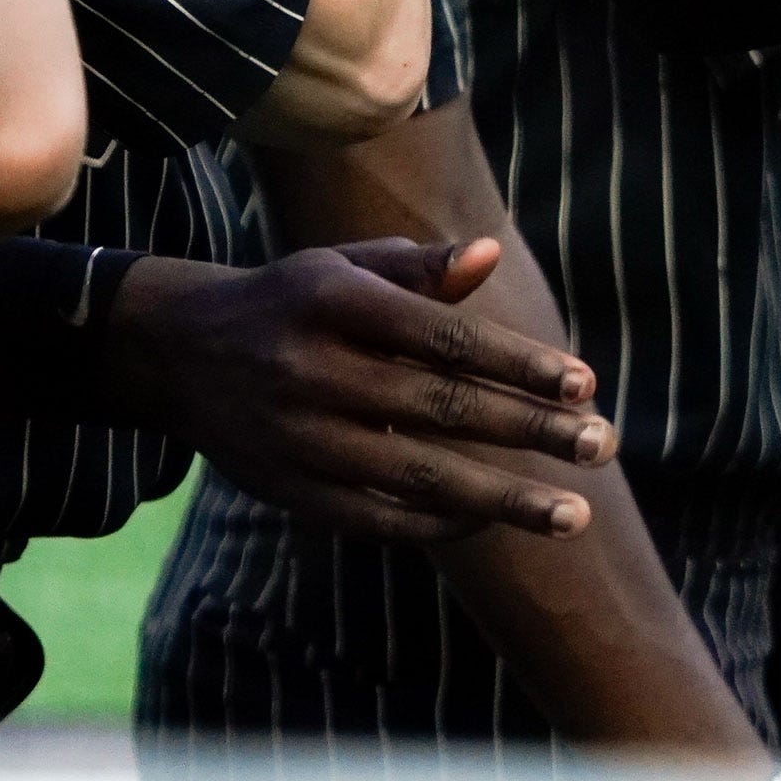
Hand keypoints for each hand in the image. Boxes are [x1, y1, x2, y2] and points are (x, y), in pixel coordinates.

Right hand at [101, 237, 617, 545]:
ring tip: (572, 514)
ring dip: (502, 499)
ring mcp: (298, 439)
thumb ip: (419, 266)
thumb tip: (487, 256)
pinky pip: (376, 518)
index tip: (585, 384)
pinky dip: (441, 524)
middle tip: (603, 446)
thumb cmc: (293, 299)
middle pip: (443, 410)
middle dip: (530, 431)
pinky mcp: (288, 489)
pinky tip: (494, 519)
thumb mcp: (345, 264)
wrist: (177, 354)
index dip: (519, 364)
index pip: (445, 340)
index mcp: (334, 305)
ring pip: (416, 477)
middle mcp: (313, 373)